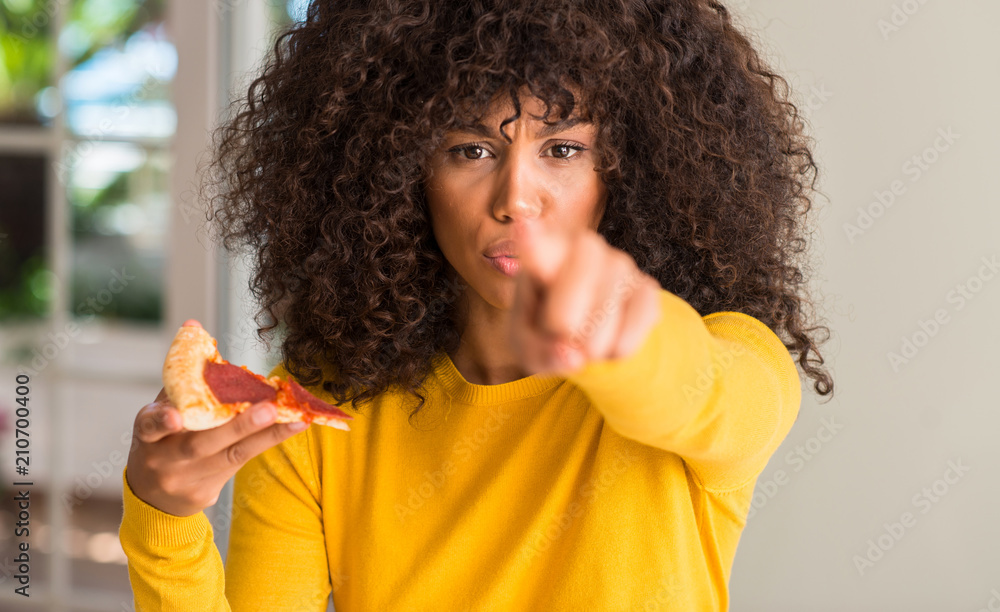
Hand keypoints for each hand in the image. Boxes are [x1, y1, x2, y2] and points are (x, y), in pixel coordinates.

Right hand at [125, 387, 307, 516]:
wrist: (152, 495)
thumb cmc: (164, 438)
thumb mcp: (162, 411)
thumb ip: (183, 381)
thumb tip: (198, 332)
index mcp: (148, 434)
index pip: (150, 427)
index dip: (162, 421)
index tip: (176, 416)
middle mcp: (163, 460)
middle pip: (201, 444)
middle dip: (239, 427)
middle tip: (270, 409)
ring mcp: (184, 480)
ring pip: (231, 456)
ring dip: (266, 436)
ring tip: (296, 420)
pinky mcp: (204, 493)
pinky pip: (240, 464)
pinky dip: (265, 443)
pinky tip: (291, 428)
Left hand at [509, 218, 662, 375]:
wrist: (586, 344)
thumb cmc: (547, 337)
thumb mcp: (529, 350)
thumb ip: (540, 353)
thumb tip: (572, 356)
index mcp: (541, 255)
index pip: (536, 245)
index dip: (532, 240)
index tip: (523, 225)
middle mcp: (582, 248)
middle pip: (583, 261)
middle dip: (568, 312)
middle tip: (561, 336)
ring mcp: (618, 263)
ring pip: (611, 294)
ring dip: (595, 338)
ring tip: (586, 349)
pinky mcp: (646, 287)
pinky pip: (641, 313)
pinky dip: (623, 344)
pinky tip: (612, 350)